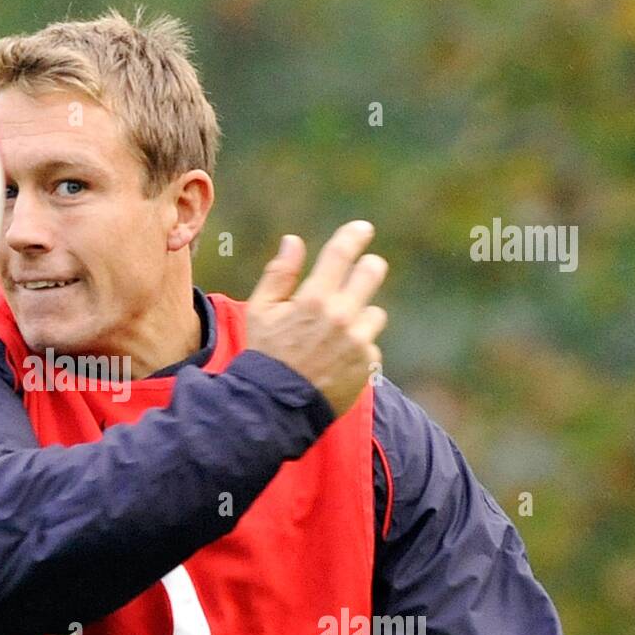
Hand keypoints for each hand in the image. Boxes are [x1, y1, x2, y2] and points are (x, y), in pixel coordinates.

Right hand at [245, 220, 387, 416]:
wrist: (274, 406)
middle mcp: (341, 317)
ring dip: (360, 318)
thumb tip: (293, 241)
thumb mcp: (261, 311)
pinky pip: (371, 346)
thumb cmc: (265, 355)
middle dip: (368, 268)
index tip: (363, 229)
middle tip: (364, 270)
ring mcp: (357, 342)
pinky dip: (358, 350)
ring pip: (374, 313)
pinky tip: (336, 361)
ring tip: (335, 336)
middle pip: (372, 273)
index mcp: (313, 299)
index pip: (341, 255)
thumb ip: (279, 274)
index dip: (354, 236)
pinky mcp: (367, 365)